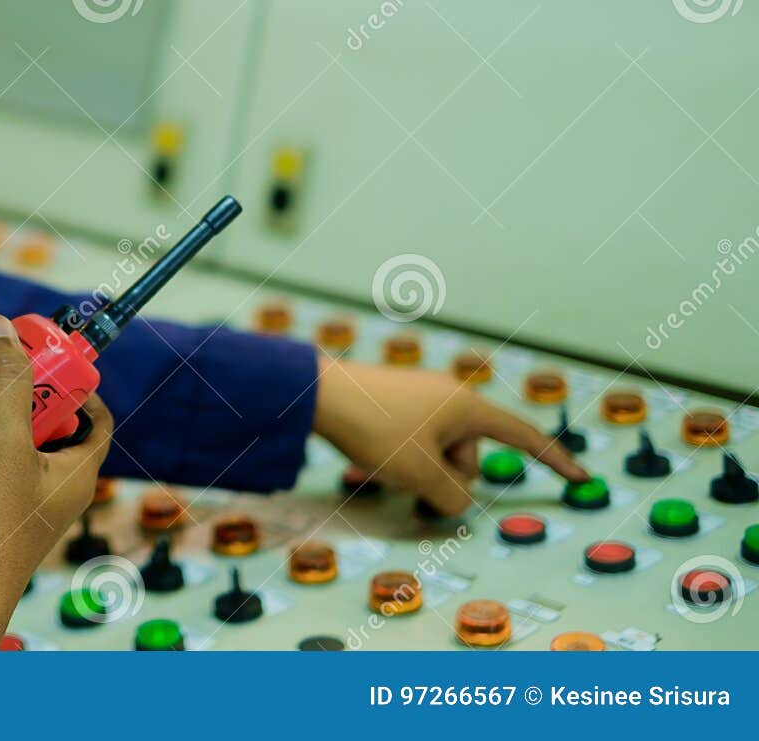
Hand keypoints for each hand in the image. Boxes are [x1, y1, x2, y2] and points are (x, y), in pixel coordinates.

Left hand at [312, 354, 589, 515]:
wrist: (316, 394)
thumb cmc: (374, 429)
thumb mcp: (420, 474)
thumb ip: (451, 497)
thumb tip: (455, 501)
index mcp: (468, 406)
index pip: (522, 436)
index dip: (553, 459)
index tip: (580, 476)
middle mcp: (450, 396)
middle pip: (469, 456)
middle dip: (447, 476)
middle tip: (409, 473)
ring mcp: (421, 398)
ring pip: (439, 454)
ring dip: (421, 469)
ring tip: (385, 460)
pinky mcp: (395, 403)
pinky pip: (415, 443)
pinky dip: (404, 458)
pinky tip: (375, 452)